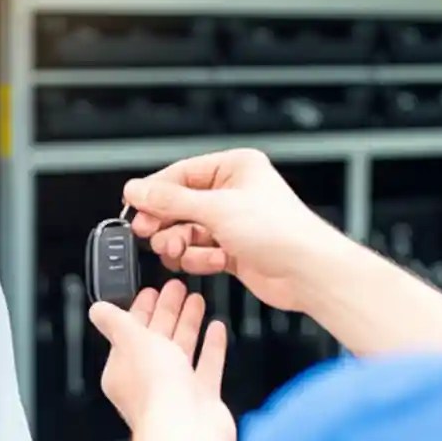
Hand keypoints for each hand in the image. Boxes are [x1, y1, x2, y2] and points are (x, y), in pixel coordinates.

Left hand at [89, 280, 233, 440]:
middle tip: (177, 289)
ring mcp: (177, 391)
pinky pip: (206, 366)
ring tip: (196, 300)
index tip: (152, 291)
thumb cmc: (156, 392)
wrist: (187, 431)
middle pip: (157, 338)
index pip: (130, 332)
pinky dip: (211, 346)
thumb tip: (97, 310)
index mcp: (123, 370)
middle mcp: (149, 381)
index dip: (141, 309)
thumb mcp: (130, 342)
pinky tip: (215, 327)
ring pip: (182, 349)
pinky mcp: (202, 399)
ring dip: (189, 323)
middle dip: (167, 311)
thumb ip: (115, 323)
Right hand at [123, 148, 346, 311]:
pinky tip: (212, 261)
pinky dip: (200, 258)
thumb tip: (137, 190)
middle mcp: (235, 192)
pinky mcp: (235, 250)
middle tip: (150, 234)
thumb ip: (171, 201)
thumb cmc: (280, 232)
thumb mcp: (215, 209)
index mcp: (235, 167)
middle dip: (167, 222)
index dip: (155, 192)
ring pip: (188, 230)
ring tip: (181, 250)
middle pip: (181, 204)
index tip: (134, 207)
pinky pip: (201, 251)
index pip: (181, 173)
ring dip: (181, 243)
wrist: (307, 272)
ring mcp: (234, 222)